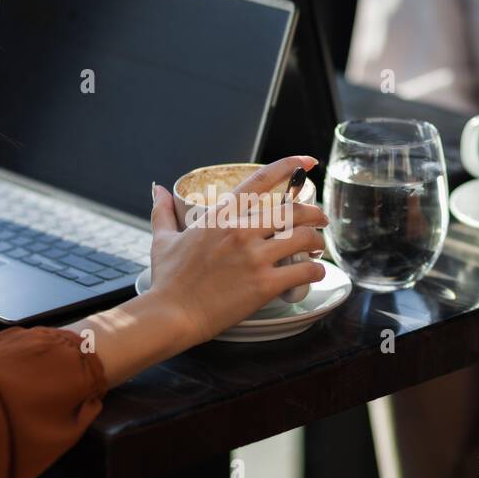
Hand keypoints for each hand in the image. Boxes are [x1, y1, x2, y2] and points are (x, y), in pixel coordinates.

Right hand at [146, 155, 327, 346]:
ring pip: (304, 237)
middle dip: (314, 212)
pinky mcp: (264, 284)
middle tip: (321, 219)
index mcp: (221, 216)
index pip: (261, 180)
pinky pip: (304, 270)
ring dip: (317, 240)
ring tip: (318, 247)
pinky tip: (315, 272)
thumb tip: (157, 190)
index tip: (307, 162)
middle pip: (293, 210)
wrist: (171, 314)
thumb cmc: (168, 281)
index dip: (289, 165)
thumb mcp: (163, 240)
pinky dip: (316, 270)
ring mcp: (254, 257)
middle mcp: (241, 231)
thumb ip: (163, 212)